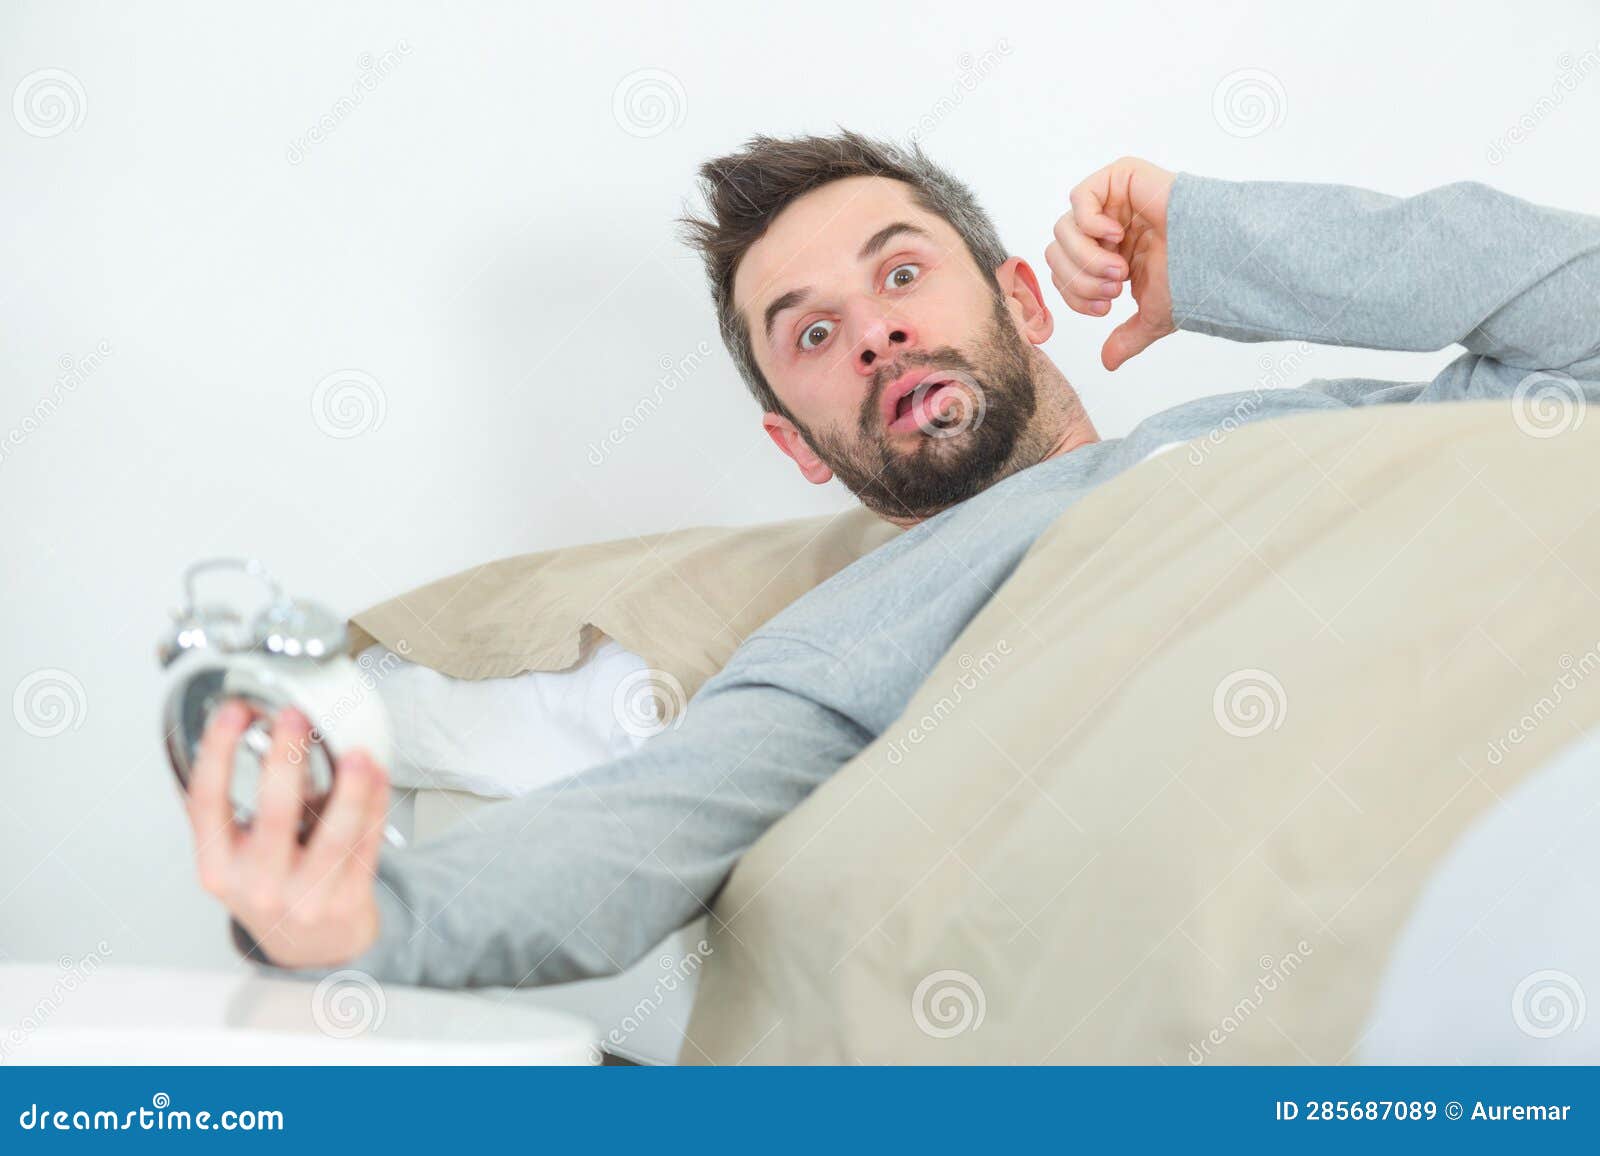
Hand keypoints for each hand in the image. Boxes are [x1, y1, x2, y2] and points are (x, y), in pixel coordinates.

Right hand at [187, 700, 388, 968]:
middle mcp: (257, 884)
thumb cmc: (274, 886)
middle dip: (286, 759)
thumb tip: (272, 732)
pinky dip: (376, 804)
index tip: (233, 712)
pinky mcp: (348, 900)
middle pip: (274, 814)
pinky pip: (367, 844)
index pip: (207, 802)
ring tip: (357, 752)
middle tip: (296, 718)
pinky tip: (378, 775)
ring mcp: (305, 897)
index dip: (217, 752)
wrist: (310, 945)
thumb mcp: (243, 853)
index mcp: (218, 865)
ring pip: (334, 835)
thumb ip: (249, 804)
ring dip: (351, 787)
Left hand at [1045, 156, 1176, 370]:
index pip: (1063, 273)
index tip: (1106, 308)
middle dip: (1080, 279)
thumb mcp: (1153, 316)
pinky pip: (1081, 198)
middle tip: (1114, 287)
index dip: (1076, 295)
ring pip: (1063, 229)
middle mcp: (1107, 228)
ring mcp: (1112, 202)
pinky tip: (1117, 235)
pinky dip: (1091, 223)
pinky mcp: (1120, 177)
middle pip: (1056, 252)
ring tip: (1120, 268)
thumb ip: (1128, 336)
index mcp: (1110, 254)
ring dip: (1087, 257)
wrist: (1217, 252)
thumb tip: (1108, 362)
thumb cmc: (1193, 277)